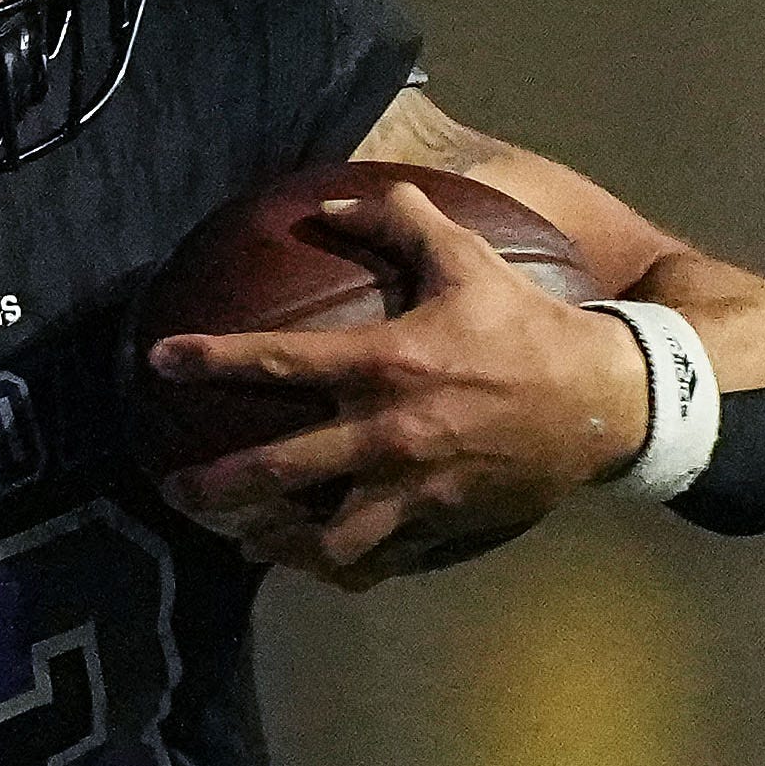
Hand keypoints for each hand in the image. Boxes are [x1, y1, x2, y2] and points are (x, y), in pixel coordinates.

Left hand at [148, 180, 657, 581]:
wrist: (604, 401)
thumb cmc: (528, 326)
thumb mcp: (467, 260)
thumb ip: (400, 223)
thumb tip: (335, 198)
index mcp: (388, 364)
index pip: (281, 363)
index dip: (214, 360)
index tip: (160, 360)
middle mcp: (389, 433)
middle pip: (280, 471)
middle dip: (217, 486)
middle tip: (175, 489)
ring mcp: (413, 488)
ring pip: (323, 538)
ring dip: (272, 544)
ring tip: (239, 541)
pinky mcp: (438, 524)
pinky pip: (375, 561)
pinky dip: (336, 567)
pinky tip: (310, 561)